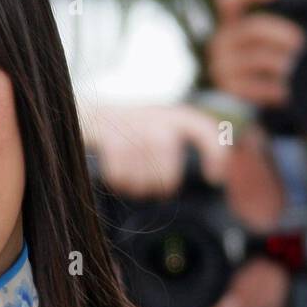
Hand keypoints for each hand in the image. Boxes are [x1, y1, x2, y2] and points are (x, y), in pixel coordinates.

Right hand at [81, 102, 229, 198]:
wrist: (93, 118)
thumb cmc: (134, 135)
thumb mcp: (161, 135)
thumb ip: (179, 152)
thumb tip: (211, 179)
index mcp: (175, 117)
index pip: (203, 129)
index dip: (214, 153)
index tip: (214, 178)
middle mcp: (155, 115)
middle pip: (166, 155)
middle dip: (164, 180)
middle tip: (158, 191)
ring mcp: (130, 122)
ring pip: (143, 164)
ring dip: (139, 184)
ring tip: (135, 186)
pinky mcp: (106, 132)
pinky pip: (120, 168)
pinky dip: (119, 180)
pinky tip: (119, 181)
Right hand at [206, 0, 303, 108]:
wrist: (246, 108)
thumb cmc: (266, 66)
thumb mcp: (269, 43)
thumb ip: (281, 29)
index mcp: (230, 24)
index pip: (228, 0)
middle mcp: (221, 43)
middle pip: (253, 29)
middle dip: (281, 34)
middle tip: (301, 43)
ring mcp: (222, 67)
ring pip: (259, 58)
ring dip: (284, 62)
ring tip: (297, 70)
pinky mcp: (229, 91)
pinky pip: (258, 87)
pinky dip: (276, 89)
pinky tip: (287, 92)